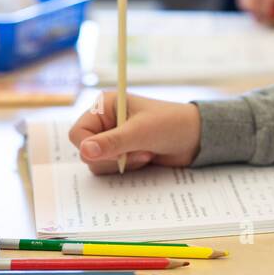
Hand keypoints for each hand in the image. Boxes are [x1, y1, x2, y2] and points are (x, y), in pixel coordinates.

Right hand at [68, 92, 201, 174]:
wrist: (195, 138)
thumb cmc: (171, 124)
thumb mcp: (141, 132)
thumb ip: (112, 143)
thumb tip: (85, 152)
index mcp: (104, 106)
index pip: (78, 133)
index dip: (91, 147)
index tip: (114, 151)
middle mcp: (105, 122)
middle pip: (86, 151)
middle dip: (112, 157)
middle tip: (138, 151)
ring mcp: (113, 138)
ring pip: (98, 163)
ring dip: (122, 163)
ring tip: (146, 153)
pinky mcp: (122, 153)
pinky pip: (111, 168)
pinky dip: (127, 167)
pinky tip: (146, 157)